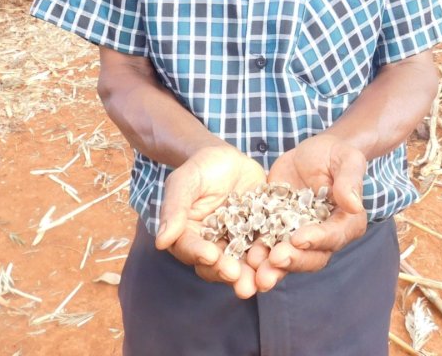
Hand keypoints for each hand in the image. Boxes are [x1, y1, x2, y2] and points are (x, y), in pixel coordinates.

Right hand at [155, 145, 266, 297]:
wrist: (230, 159)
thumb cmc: (201, 167)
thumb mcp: (185, 181)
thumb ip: (175, 209)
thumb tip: (161, 241)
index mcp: (187, 235)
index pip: (190, 249)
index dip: (199, 254)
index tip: (210, 256)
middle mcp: (210, 245)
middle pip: (215, 265)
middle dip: (226, 272)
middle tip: (237, 276)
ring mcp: (235, 244)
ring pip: (241, 264)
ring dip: (249, 275)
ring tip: (260, 282)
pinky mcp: (257, 238)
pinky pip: (264, 251)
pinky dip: (271, 259)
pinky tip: (279, 261)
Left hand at [247, 134, 367, 292]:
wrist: (311, 154)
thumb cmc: (335, 154)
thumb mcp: (347, 160)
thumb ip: (350, 180)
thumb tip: (354, 204)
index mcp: (346, 223)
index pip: (333, 237)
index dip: (317, 239)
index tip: (298, 237)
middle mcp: (324, 238)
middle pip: (311, 257)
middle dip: (292, 260)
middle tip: (274, 259)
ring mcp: (299, 238)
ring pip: (288, 259)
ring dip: (272, 268)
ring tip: (256, 268)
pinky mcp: (276, 231)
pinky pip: (266, 246)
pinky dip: (255, 253)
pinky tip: (242, 255)